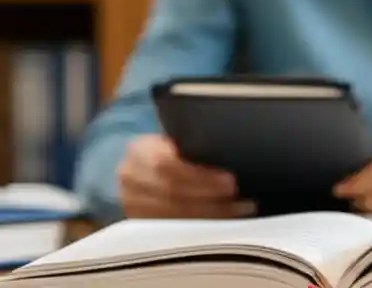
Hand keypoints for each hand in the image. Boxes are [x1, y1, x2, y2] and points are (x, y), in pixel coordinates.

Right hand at [116, 134, 255, 218]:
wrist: (144, 169)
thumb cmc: (171, 151)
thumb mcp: (177, 141)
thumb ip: (195, 148)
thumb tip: (232, 156)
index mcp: (139, 149)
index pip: (166, 164)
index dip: (200, 176)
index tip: (230, 181)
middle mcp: (129, 176)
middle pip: (172, 193)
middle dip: (211, 200)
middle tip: (243, 202)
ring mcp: (131, 203)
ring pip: (174, 216)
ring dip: (212, 218)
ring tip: (240, 212)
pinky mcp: (139, 223)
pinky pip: (173, 231)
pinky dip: (202, 229)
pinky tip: (224, 223)